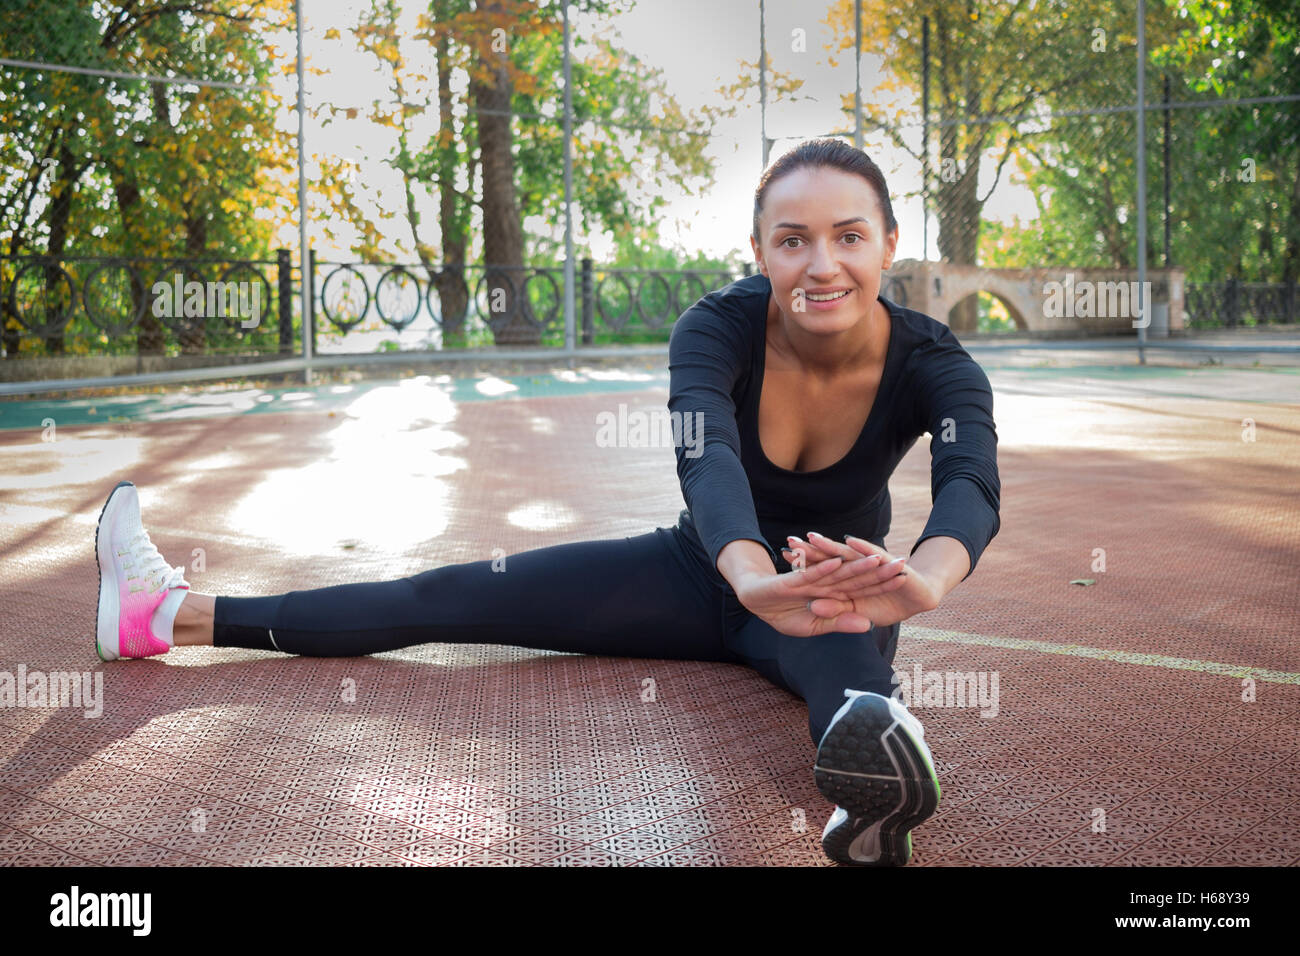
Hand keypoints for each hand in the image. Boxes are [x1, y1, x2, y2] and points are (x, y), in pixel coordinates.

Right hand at [731, 549, 893, 636]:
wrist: (755, 601)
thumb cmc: (783, 614)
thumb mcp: (815, 625)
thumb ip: (840, 622)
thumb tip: (868, 625)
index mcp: (833, 593)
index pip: (862, 588)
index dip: (882, 583)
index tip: (905, 579)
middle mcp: (825, 583)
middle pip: (855, 576)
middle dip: (878, 570)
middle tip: (902, 562)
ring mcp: (809, 580)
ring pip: (837, 572)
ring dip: (856, 565)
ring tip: (877, 557)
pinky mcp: (792, 580)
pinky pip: (809, 575)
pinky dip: (822, 569)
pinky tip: (837, 562)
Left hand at [785, 531, 942, 627]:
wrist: (921, 597)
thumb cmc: (887, 605)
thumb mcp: (857, 611)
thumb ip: (837, 610)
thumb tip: (813, 607)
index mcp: (847, 580)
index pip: (823, 569)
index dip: (804, 562)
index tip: (784, 554)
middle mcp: (857, 569)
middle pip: (830, 558)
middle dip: (811, 549)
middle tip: (789, 540)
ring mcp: (872, 565)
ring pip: (848, 555)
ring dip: (831, 546)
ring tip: (812, 537)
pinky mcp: (889, 564)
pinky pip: (874, 555)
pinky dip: (862, 549)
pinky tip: (849, 542)